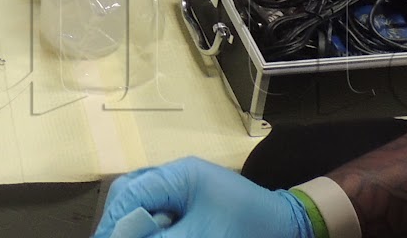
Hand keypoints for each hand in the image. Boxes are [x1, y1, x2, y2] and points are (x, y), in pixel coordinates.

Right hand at [93, 159, 312, 237]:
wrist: (292, 228)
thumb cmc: (251, 230)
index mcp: (181, 175)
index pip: (132, 192)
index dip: (114, 221)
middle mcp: (179, 175)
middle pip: (132, 191)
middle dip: (119, 220)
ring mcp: (186, 188)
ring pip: (143, 200)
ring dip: (134, 221)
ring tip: (124, 236)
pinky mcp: (194, 204)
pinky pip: (161, 210)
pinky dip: (151, 224)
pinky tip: (149, 233)